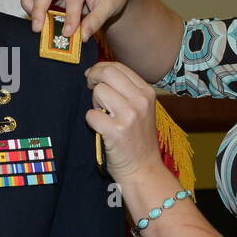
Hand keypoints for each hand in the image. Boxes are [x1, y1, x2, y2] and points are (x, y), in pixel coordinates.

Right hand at [21, 0, 136, 43]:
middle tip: (38, 30)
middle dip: (39, 9)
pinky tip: (39, 19)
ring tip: (36, 23)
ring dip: (29, 4)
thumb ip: (96, 21)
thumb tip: (81, 36)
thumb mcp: (111, 6)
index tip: (68, 33)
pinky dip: (30, 5)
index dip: (70, 16)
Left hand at [85, 61, 164, 182]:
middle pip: (107, 73)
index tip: (93, 78)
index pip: (118, 67)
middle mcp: (140, 101)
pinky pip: (91, 114)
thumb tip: (98, 72)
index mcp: (147, 92)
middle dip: (93, 78)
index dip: (100, 69)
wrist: (143, 169)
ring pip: (98, 91)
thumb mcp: (141, 109)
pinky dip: (91, 122)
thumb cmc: (137, 139)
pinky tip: (100, 129)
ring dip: (94, 103)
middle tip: (89, 88)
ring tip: (102, 115)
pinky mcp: (116, 131)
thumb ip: (126, 90)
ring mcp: (129, 115)